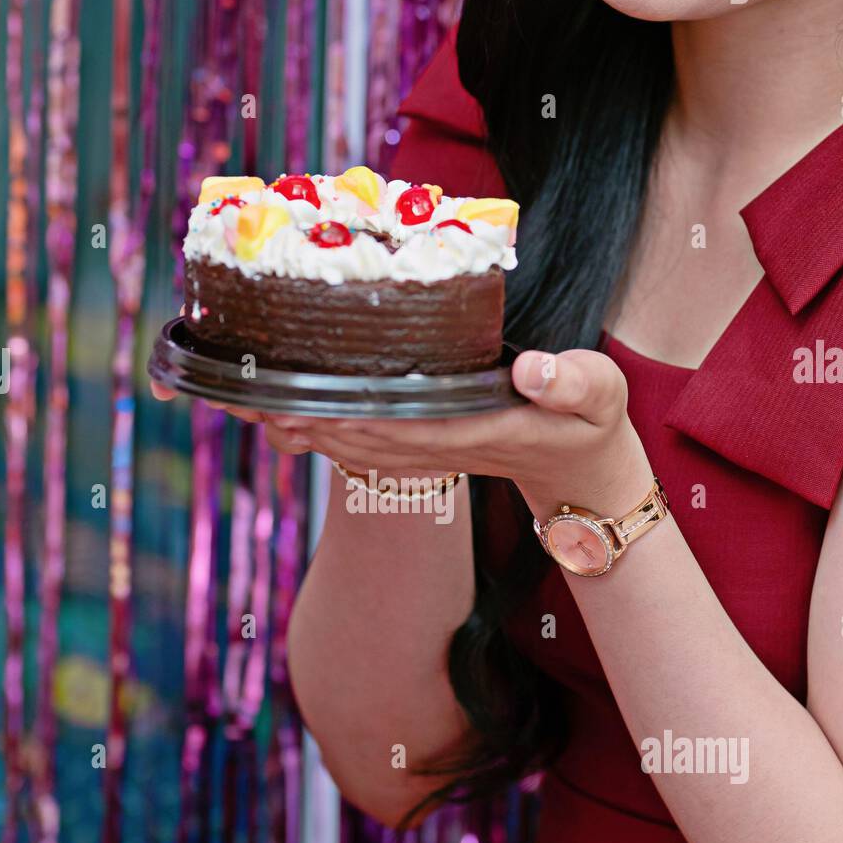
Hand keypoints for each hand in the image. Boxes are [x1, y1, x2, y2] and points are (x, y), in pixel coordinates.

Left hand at [161, 348, 653, 519]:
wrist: (583, 473)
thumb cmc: (591, 422)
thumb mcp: (599, 394)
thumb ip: (572, 381)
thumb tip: (535, 369)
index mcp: (479, 428)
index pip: (403, 423)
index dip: (347, 415)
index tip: (299, 403)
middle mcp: (443, 444)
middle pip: (359, 435)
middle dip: (301, 419)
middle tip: (244, 398)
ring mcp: (430, 451)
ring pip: (352, 444)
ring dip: (301, 428)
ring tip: (247, 407)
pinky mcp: (424, 449)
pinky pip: (362, 445)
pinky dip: (323, 434)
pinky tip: (287, 421)